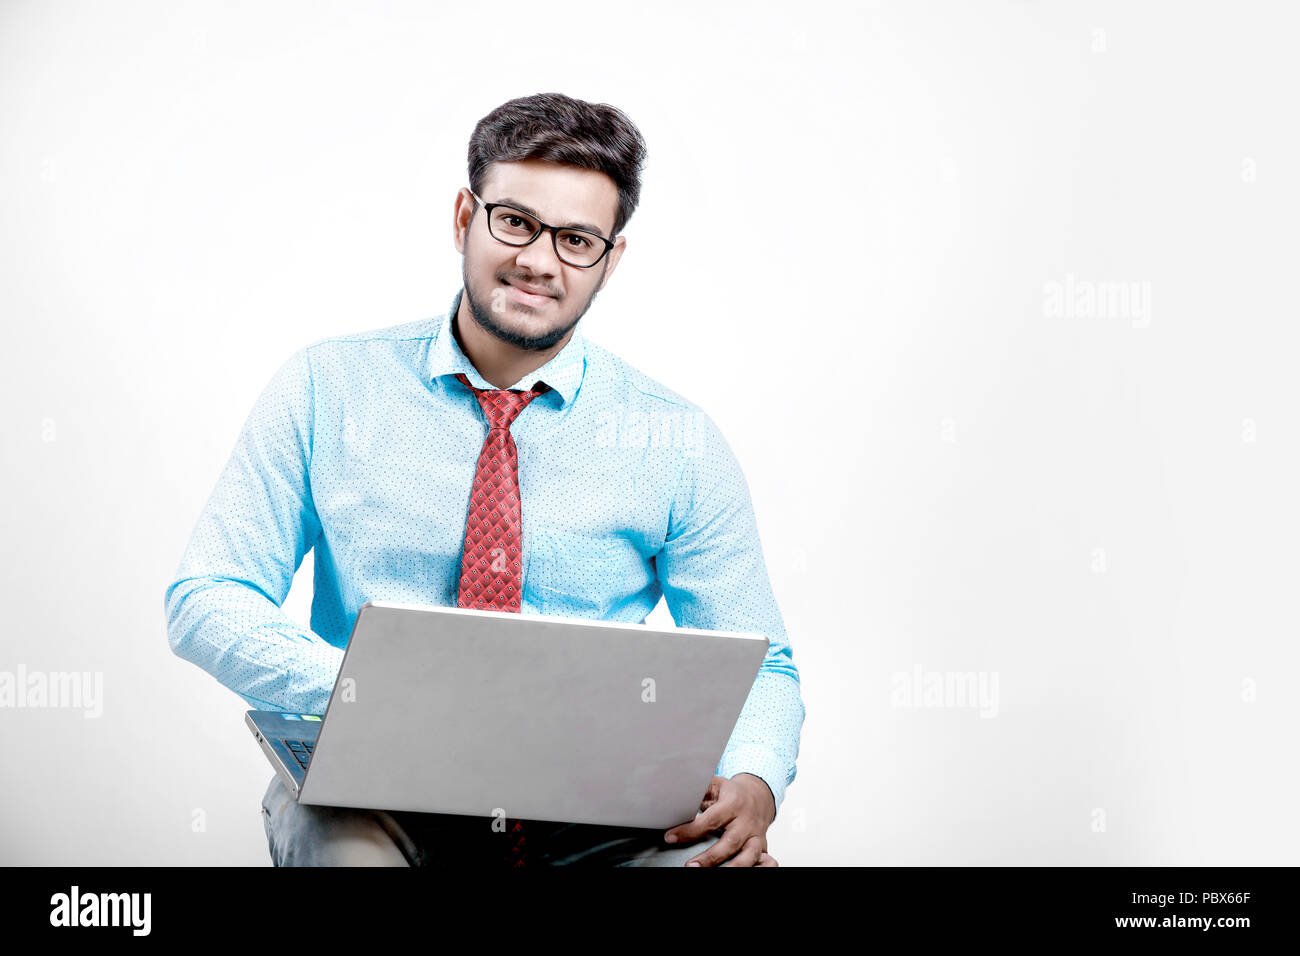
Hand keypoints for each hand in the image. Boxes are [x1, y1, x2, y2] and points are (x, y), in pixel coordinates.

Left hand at [663, 773, 777, 866]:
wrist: (758, 796)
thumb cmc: (732, 794)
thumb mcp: (715, 785)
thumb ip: (698, 790)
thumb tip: (677, 794)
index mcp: (733, 804)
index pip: (711, 819)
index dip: (690, 830)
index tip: (670, 838)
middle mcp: (746, 822)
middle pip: (731, 841)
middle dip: (711, 857)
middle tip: (691, 866)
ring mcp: (756, 836)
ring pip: (749, 855)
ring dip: (733, 867)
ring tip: (715, 875)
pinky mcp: (763, 847)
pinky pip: (765, 862)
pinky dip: (758, 869)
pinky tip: (745, 873)